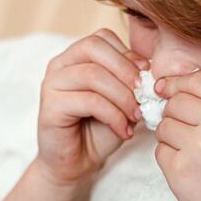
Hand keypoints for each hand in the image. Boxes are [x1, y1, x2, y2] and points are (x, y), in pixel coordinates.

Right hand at [35, 29, 146, 186]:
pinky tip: (124, 130)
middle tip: (144, 96)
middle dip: (126, 71)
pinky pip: (89, 101)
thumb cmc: (100, 129)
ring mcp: (51, 84)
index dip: (128, 55)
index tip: (147, 78)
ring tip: (136, 117)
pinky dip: (113, 116)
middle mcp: (59, 65)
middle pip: (94, 47)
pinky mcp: (50, 107)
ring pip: (93, 75)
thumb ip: (130, 78)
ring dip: (123, 97)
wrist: (77, 163)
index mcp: (75, 57)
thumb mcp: (121, 98)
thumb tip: (151, 67)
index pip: (102, 37)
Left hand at [152, 70, 200, 200]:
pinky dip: (169, 160)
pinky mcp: (181, 171)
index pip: (199, 79)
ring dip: (171, 138)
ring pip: (164, 125)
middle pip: (177, 101)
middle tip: (189, 135)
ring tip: (195, 157)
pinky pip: (160, 152)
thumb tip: (176, 83)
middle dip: (174, 114)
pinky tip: (191, 173)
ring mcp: (200, 147)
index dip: (177, 83)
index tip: (165, 89)